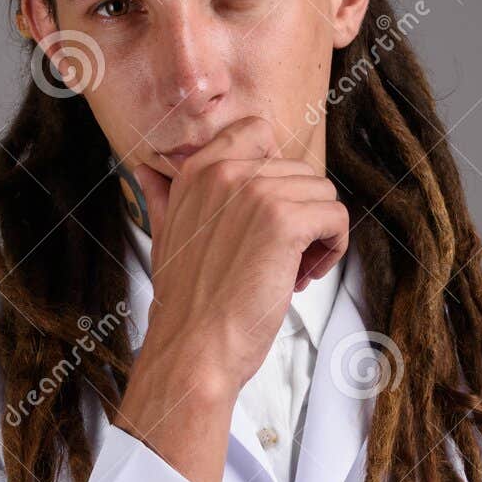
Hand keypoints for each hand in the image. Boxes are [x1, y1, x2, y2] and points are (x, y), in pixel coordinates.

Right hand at [131, 116, 348, 393]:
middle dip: (301, 215)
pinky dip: (333, 249)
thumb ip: (162, 197)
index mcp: (198, 171)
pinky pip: (336, 217)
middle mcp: (227, 173)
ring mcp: (257, 194)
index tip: (270, 215)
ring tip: (293, 271)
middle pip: (300, 172)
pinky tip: (305, 277)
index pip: (258, 133)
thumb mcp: (164, 238)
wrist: (192, 348)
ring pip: (323, 195)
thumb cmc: (185, 305)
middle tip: (282, 260)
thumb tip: (145, 171)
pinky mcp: (285, 222)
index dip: (278, 173)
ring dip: (319, 235)